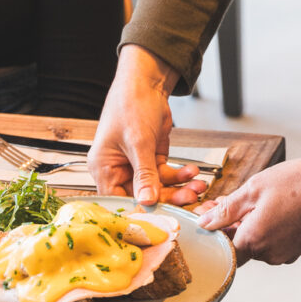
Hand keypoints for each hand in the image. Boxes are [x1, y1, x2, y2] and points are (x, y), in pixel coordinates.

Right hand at [88, 46, 200, 206]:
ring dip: (178, 188)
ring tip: (197, 185)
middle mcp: (118, 169)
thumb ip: (144, 173)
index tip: (160, 218)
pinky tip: (192, 172)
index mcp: (104, 167)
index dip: (138, 210)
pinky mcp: (152, 159)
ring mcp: (136, 165)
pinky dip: (180, 175)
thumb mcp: (138, 141)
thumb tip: (147, 200)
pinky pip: (166, 175)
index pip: (117, 200)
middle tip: (190, 198)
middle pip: (142, 196)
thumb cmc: (130, 105)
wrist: (147, 83)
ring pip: (157, 188)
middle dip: (167, 198)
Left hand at [198, 155, 300, 265]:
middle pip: (238, 247)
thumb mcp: (254, 188)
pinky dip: (263, 229)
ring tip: (247, 201)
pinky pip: (270, 243)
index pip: (223, 248)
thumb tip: (206, 222)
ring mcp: (284, 253)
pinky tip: (265, 208)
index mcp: (255, 239)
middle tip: (222, 203)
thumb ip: (226, 209)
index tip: (210, 217)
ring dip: (246, 227)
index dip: (214, 233)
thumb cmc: (297, 181)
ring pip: (254, 245)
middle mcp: (269, 253)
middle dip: (228, 227)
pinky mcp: (295, 250)